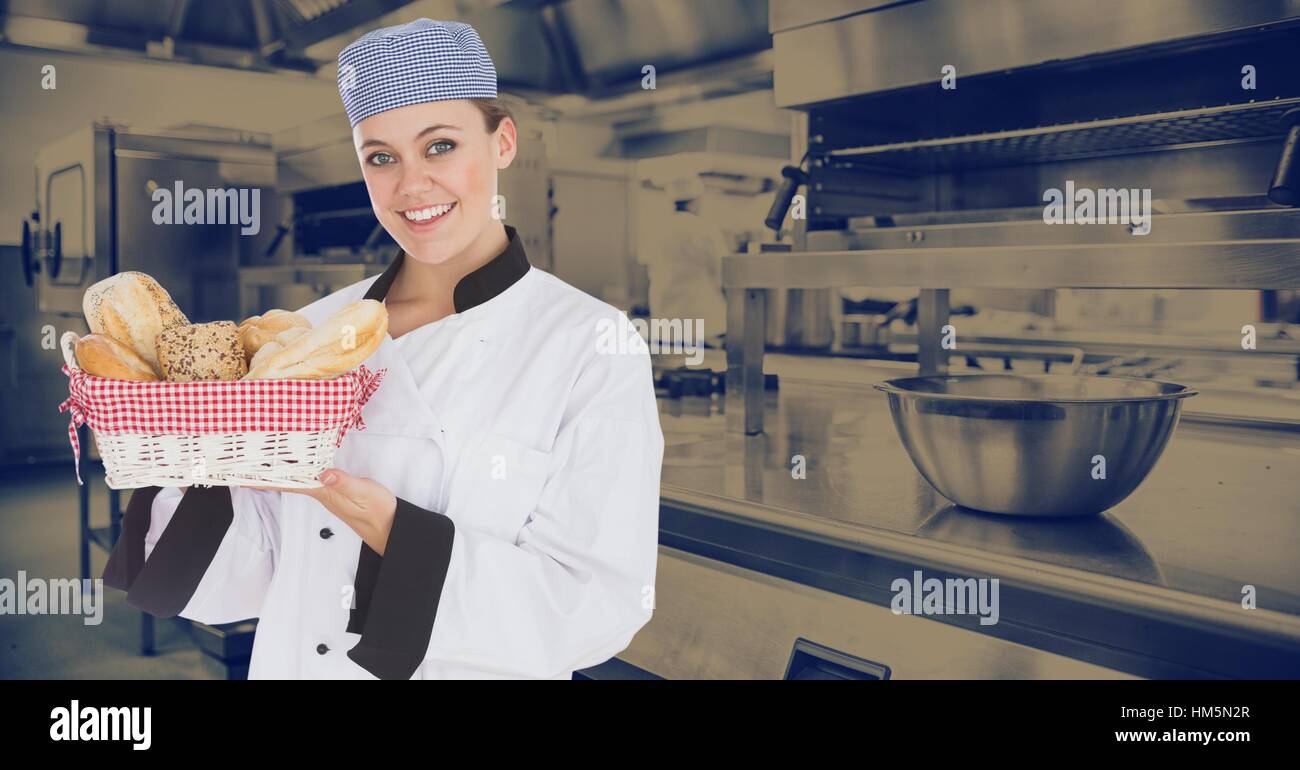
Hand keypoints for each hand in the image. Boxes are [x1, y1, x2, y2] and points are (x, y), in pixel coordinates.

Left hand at [251, 470, 397, 555]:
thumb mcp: (363, 492)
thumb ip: (344, 482)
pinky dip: (299, 473)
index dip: (267, 479)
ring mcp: (329, 494)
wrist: (391, 528)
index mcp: (325, 492)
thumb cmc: (379, 510)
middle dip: (268, 474)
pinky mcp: (337, 492)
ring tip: (264, 464)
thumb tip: (323, 473)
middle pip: (289, 482)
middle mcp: (323, 493)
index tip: (243, 475)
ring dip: (281, 473)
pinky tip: (298, 468)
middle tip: (246, 464)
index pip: (290, 484)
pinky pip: (311, 481)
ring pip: (298, 481)